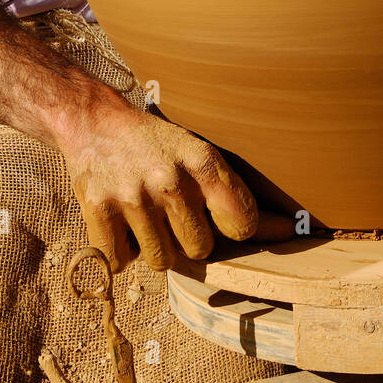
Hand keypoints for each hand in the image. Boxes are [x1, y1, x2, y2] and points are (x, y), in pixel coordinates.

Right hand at [58, 90, 291, 272]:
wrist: (93, 120)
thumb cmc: (156, 143)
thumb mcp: (197, 152)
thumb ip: (236, 193)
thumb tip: (289, 231)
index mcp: (201, 159)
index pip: (242, 223)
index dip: (234, 228)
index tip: (223, 220)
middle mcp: (169, 178)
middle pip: (200, 250)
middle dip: (188, 237)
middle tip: (171, 211)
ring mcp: (133, 196)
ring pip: (162, 261)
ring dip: (155, 246)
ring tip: (145, 214)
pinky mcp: (98, 209)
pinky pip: (122, 261)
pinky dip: (122, 250)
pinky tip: (121, 220)